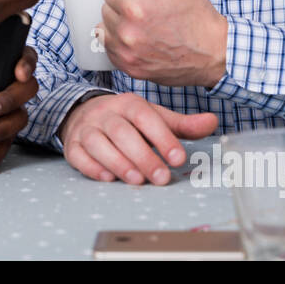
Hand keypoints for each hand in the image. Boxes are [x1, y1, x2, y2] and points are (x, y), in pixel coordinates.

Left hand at [0, 47, 38, 174]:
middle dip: (8, 100)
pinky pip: (5, 146)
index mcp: (4, 64)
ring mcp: (12, 113)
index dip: (27, 64)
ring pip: (18, 120)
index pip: (26, 57)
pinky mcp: (3, 135)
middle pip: (27, 90)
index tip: (18, 73)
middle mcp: (14, 87)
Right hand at [57, 93, 217, 183]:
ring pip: (98, 143)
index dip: (161, 137)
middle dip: (142, 156)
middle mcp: (105, 114)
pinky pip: (78, 155)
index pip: (144, 116)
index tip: (178, 158)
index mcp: (128, 104)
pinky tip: (108, 178)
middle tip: (161, 178)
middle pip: (121, 132)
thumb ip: (181, 124)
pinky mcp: (72, 145)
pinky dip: (92, 167)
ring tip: (136, 180)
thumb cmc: (125, 120)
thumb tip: (212, 122)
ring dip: (117, 163)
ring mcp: (86, 129)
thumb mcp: (153, 117)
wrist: (84, 112)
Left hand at [101, 0, 227, 86]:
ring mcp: (127, 54)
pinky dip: (121, 44)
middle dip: (122, 6)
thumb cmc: (196, 16)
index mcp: (136, 7)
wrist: (214, 53)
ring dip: (119, 25)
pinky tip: (141, 40)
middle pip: (105, 9)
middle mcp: (128, 32)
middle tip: (147, 11)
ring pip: (104, 30)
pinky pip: (110, 50)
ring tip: (143, 26)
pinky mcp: (130, 69)